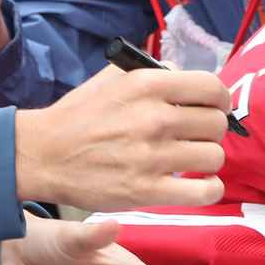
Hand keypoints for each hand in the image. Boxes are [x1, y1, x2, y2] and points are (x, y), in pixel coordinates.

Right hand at [14, 64, 229, 209]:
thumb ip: (154, 72)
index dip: (219, 99)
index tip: (214, 107)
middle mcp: (155, 118)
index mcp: (148, 85)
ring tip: (191, 159)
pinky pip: (204, 191)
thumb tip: (187, 77)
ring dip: (207, 159)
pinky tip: (199, 184)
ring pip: (214, 156)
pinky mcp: (148, 191)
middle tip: (196, 136)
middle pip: (216, 124)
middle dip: (211, 129)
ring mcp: (153, 157)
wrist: (44, 154)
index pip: (212, 88)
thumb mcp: (114, 77)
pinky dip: (209, 189)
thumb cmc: (79, 115)